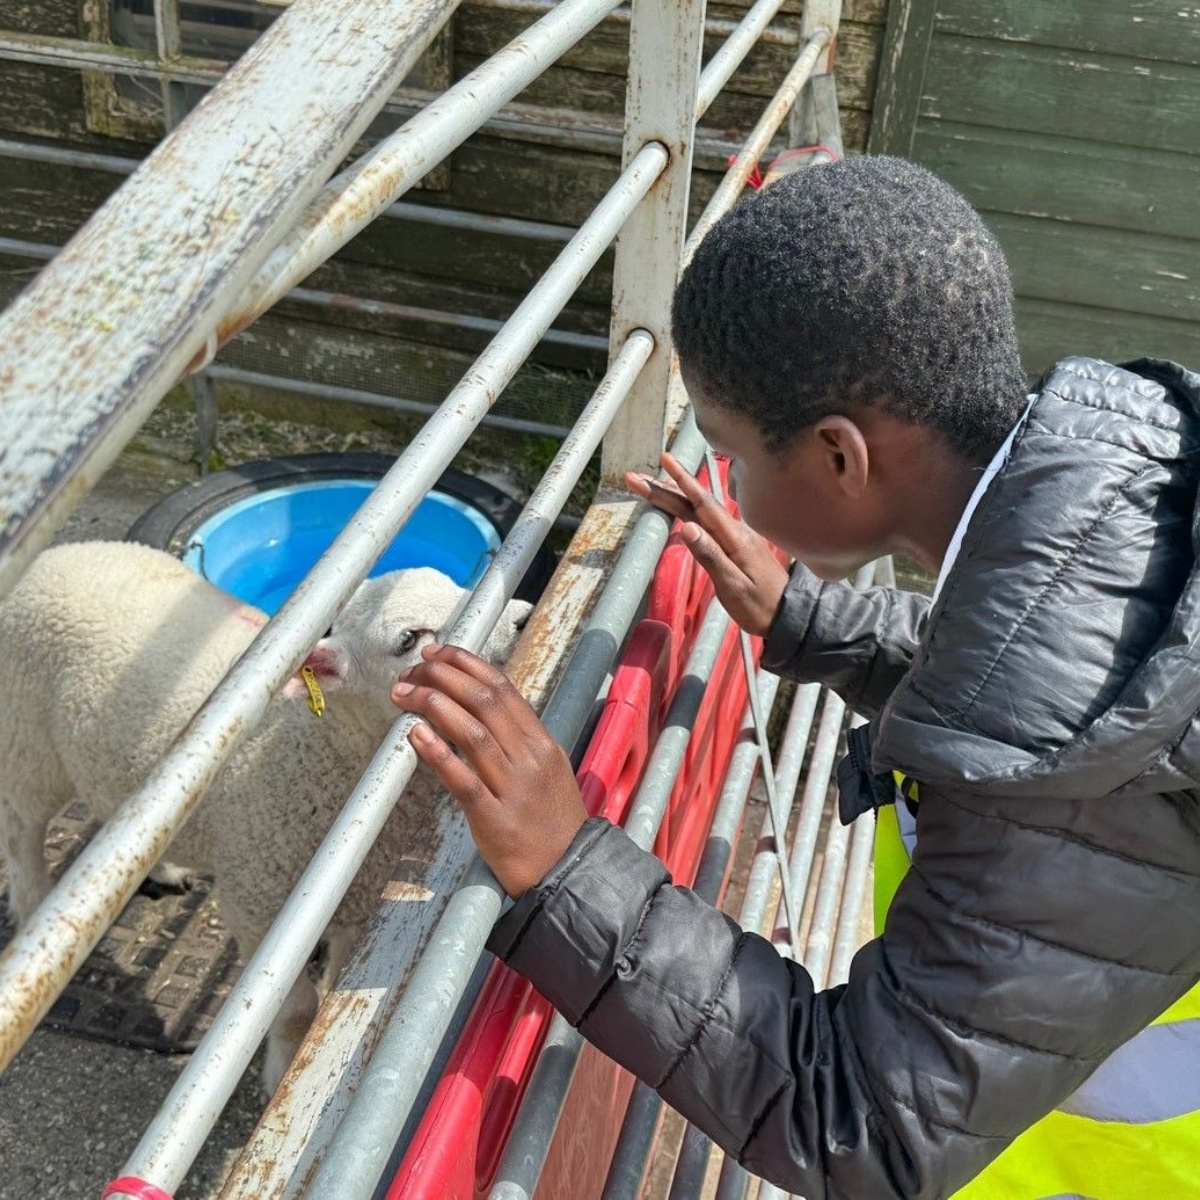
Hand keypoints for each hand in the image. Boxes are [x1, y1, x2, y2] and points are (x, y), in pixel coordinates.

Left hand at [392, 644, 587, 897]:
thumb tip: (476, 708)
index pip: (502, 687)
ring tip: (403, 694)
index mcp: (541, 742)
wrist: (569, 871)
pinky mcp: (495, 819)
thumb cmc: (552, 822)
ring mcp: (513, 787)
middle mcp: (529, 758)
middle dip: (442, 676)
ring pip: (472, 731)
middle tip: (412, 670)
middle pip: (483, 700)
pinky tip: (415, 735)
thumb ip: (517, 739)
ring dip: (432, 704)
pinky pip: (463, 779)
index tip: (437, 653)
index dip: (465, 664)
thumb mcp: (547, 769)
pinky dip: (437, 753)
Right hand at [624, 452, 790, 636]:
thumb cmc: (760, 606)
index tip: (665, 461)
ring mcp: (735, 536)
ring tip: (651, 486)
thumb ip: (711, 556)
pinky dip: (688, 508)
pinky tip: (681, 506)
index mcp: (734, 537)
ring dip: (674, 496)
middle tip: (636, 477)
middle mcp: (734, 531)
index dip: (682, 481)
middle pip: (695, 504)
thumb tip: (686, 527)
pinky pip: (706, 520)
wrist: (787, 615)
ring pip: (699, 510)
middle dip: (665, 488)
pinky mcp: (735, 545)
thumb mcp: (733, 586)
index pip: (702, 504)